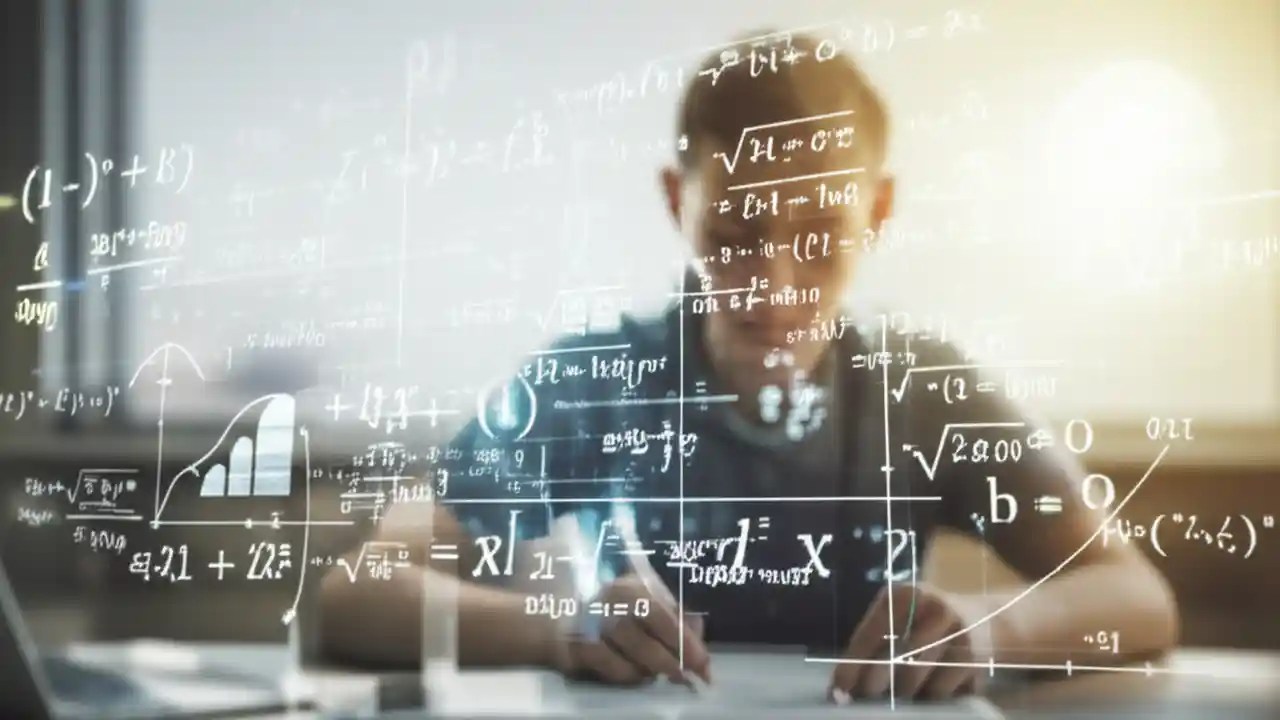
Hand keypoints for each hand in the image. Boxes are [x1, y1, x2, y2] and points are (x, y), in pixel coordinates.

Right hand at [551, 575, 711, 686]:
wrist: (560, 619)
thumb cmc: (613, 611)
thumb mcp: (643, 602)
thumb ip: (673, 614)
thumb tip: (698, 632)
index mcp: (632, 586)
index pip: (664, 614)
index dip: (687, 640)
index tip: (704, 663)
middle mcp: (612, 600)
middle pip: (649, 635)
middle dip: (673, 659)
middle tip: (687, 675)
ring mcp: (593, 623)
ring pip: (634, 655)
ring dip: (654, 668)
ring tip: (664, 672)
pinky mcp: (579, 646)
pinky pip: (615, 669)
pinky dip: (631, 675)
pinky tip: (638, 673)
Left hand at [830, 583, 989, 702]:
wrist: (985, 618)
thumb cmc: (925, 620)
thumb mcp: (901, 615)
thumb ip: (874, 641)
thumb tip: (842, 685)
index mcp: (904, 595)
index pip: (871, 634)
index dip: (851, 666)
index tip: (837, 692)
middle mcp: (933, 608)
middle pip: (894, 658)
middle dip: (874, 683)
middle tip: (866, 697)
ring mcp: (957, 633)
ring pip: (917, 680)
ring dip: (903, 693)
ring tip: (899, 692)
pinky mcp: (974, 659)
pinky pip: (940, 692)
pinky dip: (928, 697)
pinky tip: (927, 691)